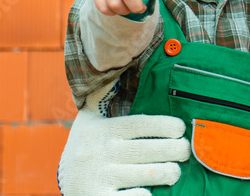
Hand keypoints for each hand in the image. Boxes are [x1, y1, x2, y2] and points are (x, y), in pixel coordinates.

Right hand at [57, 107, 189, 195]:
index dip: (163, 125)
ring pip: (145, 174)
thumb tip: (117, 66)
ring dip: (168, 172)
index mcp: (100, 131)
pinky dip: (146, 195)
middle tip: (185, 150)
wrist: (64, 185)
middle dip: (174, 150)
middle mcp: (98, 153)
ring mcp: (99, 177)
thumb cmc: (84, 148)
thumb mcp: (87, 121)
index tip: (181, 128)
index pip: (138, 124)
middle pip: (147, 150)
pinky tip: (154, 191)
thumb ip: (101, 97)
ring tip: (175, 171)